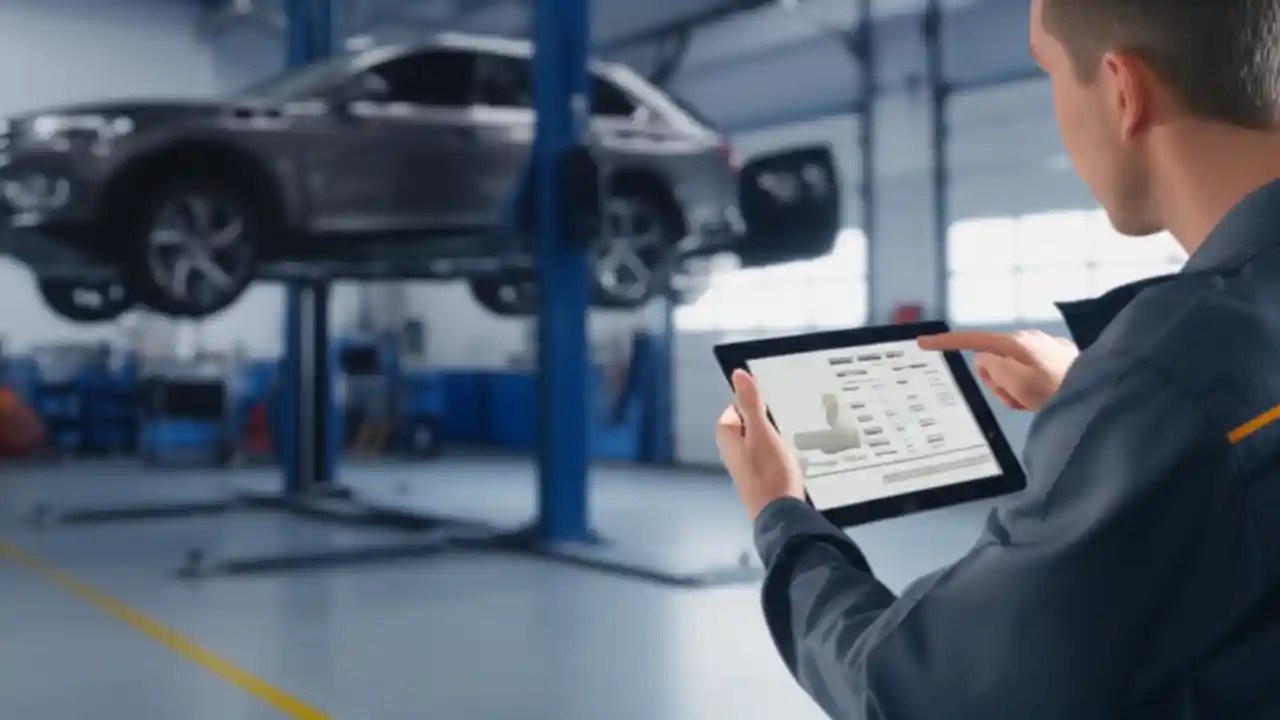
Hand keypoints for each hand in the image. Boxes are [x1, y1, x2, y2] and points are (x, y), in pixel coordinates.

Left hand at [716, 370, 805, 520]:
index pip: (742, 403)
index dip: (761, 406)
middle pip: (754, 420)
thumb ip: (750, 403)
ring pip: (765, 437)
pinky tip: (792, 462)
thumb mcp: (762, 432)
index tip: (776, 411)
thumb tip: (738, 374)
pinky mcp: (758, 474)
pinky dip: (781, 454)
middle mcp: (730, 447)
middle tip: (785, 429)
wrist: (780, 515)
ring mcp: (744, 462)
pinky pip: (770, 454)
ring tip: (789, 448)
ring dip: (779, 439)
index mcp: (726, 433)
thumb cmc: (769, 474)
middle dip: (771, 422)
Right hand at [917, 330, 1078, 411]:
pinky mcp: (1054, 360)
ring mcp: (1042, 349)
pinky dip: (1029, 390)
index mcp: (1016, 343)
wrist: (1096, 396)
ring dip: (1014, 389)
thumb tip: (986, 361)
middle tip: (1016, 398)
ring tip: (1033, 400)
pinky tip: (1044, 397)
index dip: (946, 342)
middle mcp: (1028, 341)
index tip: (924, 341)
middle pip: (990, 362)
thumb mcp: (1015, 383)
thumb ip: (991, 367)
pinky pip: (1027, 375)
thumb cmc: (1057, 391)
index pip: (972, 340)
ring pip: (1008, 372)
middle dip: (997, 383)